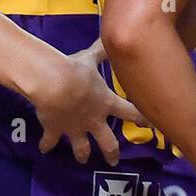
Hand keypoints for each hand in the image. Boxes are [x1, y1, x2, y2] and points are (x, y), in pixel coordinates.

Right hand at [31, 39, 147, 165]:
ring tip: (83, 161)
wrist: (55, 85)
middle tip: (114, 161)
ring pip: (82, 148)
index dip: (141, 120)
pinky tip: (44, 149)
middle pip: (108, 142)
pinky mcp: (56, 131)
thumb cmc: (77, 71)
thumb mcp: (91, 57)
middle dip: (112, 152)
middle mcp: (94, 120)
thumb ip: (102, 51)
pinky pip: (51, 140)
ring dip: (82, 155)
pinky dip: (47, 144)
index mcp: (106, 103)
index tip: (151, 127)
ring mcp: (75, 129)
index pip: (129, 112)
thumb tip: (113, 34)